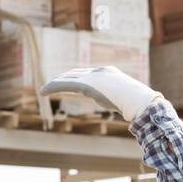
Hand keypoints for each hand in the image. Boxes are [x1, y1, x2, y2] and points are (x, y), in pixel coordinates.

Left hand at [39, 66, 159, 121]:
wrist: (139, 101)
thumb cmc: (136, 104)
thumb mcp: (124, 101)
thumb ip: (118, 101)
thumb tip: (124, 110)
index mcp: (108, 72)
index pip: (85, 73)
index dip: (72, 77)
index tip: (64, 82)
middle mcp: (99, 71)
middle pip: (74, 73)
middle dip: (61, 79)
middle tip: (49, 86)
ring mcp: (94, 77)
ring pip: (68, 78)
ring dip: (53, 84)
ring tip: (42, 90)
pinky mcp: (88, 84)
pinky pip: (66, 84)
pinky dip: (53, 87)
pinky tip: (42, 92)